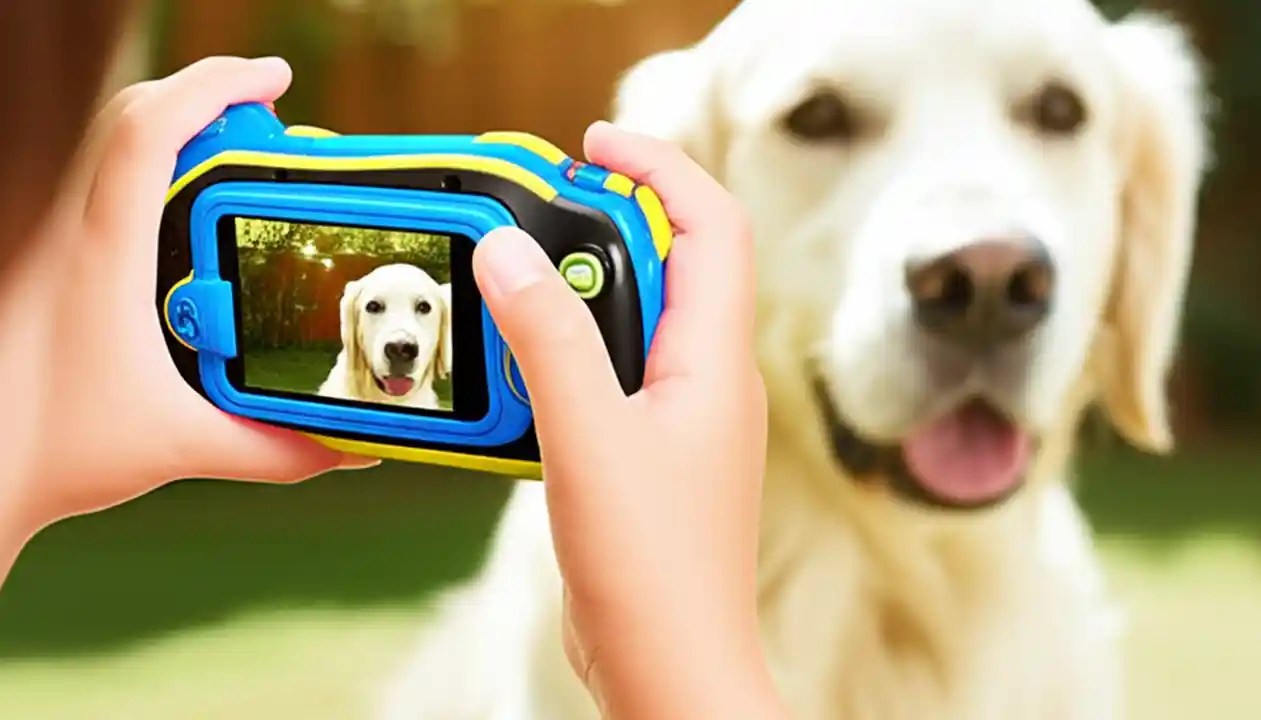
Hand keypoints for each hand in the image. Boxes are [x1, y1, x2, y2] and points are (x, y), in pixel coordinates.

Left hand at [0, 57, 371, 574]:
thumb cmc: (50, 452)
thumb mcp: (183, 447)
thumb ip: (277, 450)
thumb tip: (349, 448)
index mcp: (103, 255)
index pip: (153, 128)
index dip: (217, 82)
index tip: (277, 76)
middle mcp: (72, 232)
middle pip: (132, 113)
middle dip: (208, 95)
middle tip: (272, 122)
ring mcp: (57, 242)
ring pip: (112, 143)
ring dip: (180, 129)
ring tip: (244, 158)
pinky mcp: (55, 262)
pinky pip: (105, 184)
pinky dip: (156, 170)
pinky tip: (193, 223)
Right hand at [472, 123, 785, 718]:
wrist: (669, 667)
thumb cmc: (652, 567)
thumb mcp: (586, 436)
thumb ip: (548, 339)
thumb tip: (508, 251)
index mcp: (715, 360)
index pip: (712, 226)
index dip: (662, 166)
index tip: (595, 140)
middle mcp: (709, 379)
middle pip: (671, 262)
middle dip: (606, 224)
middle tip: (532, 215)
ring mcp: (682, 418)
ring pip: (636, 320)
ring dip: (581, 291)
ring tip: (517, 285)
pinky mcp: (650, 454)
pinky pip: (614, 374)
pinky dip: (569, 352)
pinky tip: (521, 373)